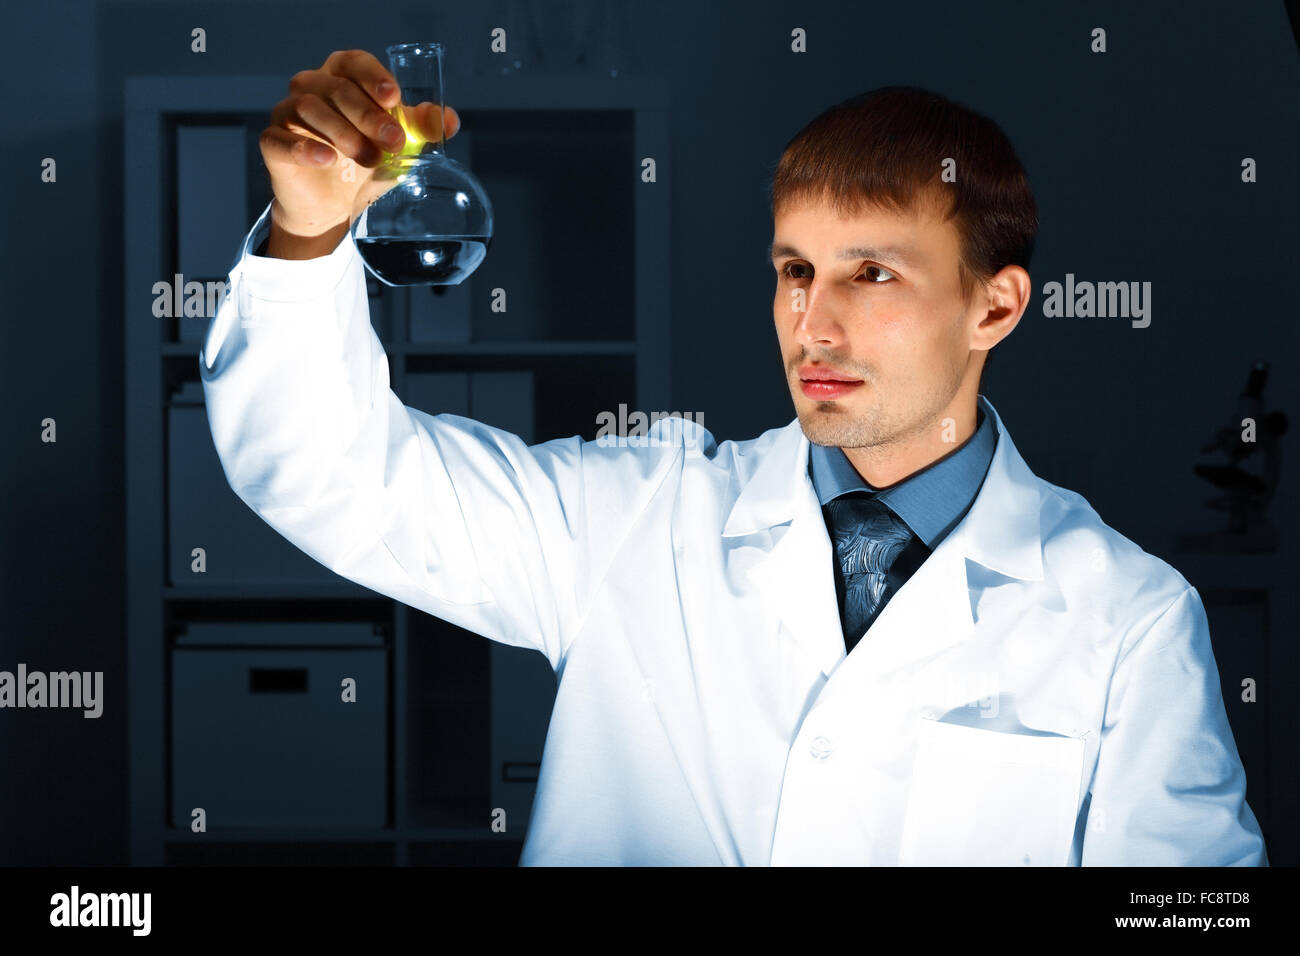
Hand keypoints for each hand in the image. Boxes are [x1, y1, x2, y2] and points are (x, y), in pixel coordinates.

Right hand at [259, 48, 459, 256]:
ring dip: (344, 132)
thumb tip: (448, 121)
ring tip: (370, 158)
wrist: (333, 206)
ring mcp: (287, 113)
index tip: (394, 98)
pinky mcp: (273, 142)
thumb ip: (420, 129)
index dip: (373, 77)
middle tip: (394, 141)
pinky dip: (305, 148)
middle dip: (369, 114)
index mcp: (341, 78)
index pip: (354, 62)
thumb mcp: (397, 146)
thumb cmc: (363, 163)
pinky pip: (282, 139)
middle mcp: (311, 88)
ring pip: (310, 108)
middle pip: (337, 88)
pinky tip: (326, 159)